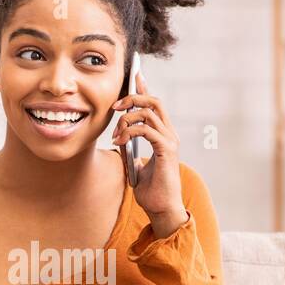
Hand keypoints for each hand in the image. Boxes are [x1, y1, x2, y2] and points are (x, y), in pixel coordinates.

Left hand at [112, 69, 187, 236]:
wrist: (162, 209)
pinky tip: (119, 141)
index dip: (144, 88)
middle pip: (154, 101)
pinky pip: (146, 129)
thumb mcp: (135, 165)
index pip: (154, 104)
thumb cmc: (151, 191)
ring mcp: (169, 141)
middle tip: (115, 107)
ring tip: (116, 133)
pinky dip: (129, 131)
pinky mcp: (166, 150)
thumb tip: (118, 137)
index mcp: (164, 135)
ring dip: (127, 118)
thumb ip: (129, 149)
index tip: (134, 75)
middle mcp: (169, 134)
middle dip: (133, 97)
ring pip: (149, 111)